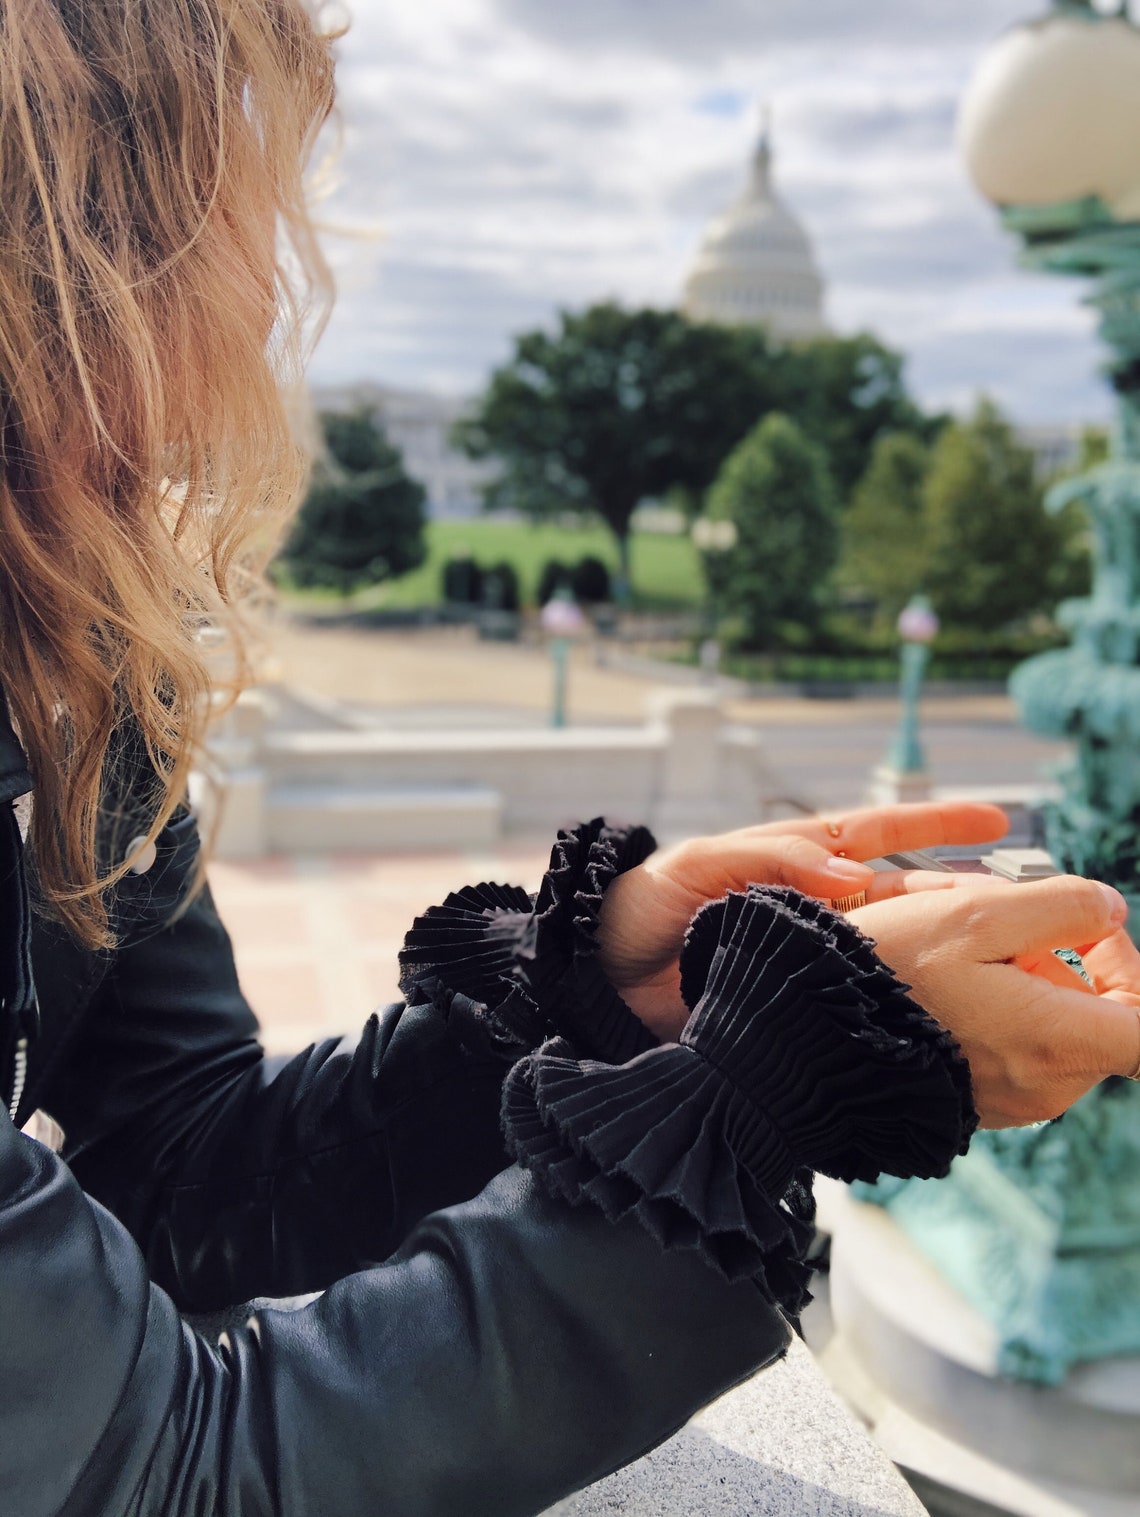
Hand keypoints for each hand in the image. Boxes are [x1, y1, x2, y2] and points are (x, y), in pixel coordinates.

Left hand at [596, 801, 1007, 1038]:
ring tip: (1004, 957)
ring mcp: (808, 957)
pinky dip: (900, 1005)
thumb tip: (851, 872)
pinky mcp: (796, 1005)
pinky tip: (940, 1016)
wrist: (594, 981)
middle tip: (1024, 905)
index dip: (935, 824)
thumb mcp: (698, 867)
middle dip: (961, 896)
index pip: (877, 834)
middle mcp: (812, 908)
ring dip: (943, 952)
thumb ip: (770, 859)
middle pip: (903, 897)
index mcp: (791, 861)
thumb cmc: (639, 909)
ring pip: (895, 950)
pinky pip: (857, 1001)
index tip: (995, 818)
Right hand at [848, 876, 1139, 1126]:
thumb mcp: (974, 913)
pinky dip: (999, 1009)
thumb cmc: (886, 974)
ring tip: (959, 951)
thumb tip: (1107, 909)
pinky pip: (1019, 1048)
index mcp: (1056, 1040)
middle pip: (1103, 1016)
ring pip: (1056, 1027)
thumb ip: (1060, 904)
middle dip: (1061, 958)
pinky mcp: (984, 1102)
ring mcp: (1016, 1100)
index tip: (1091, 935)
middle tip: (999, 925)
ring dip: (1024, 978)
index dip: (1135, 971)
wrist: (809, 1032)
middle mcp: (1047, 1084)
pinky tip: (946, 985)